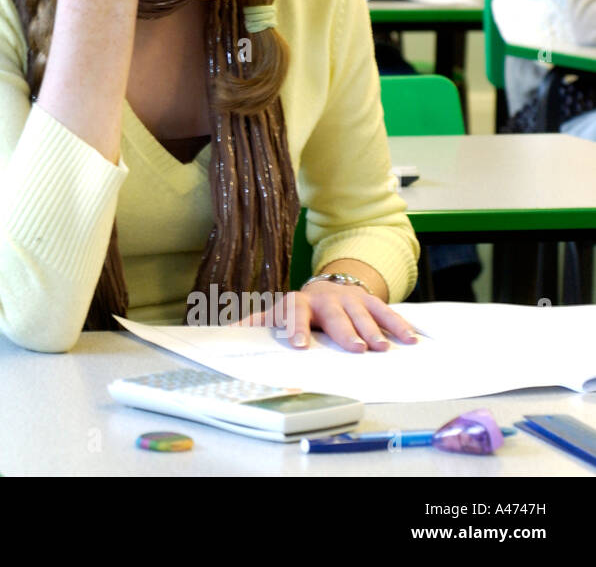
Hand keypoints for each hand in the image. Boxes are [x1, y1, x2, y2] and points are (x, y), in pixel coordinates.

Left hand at [240, 283, 418, 351]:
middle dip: (344, 331)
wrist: (327, 288)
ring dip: (372, 330)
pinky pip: (385, 311)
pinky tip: (410, 339)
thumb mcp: (278, 315)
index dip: (296, 328)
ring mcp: (348, 298)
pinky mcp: (369, 299)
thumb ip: (257, 324)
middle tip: (355, 348)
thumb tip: (227, 332)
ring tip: (381, 347)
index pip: (294, 314)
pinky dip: (397, 324)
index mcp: (297, 303)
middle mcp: (324, 298)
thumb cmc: (300, 310)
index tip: (300, 346)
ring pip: (361, 312)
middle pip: (334, 314)